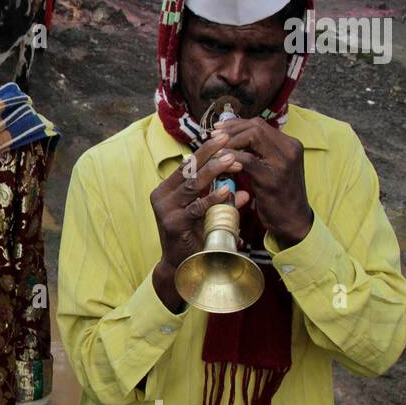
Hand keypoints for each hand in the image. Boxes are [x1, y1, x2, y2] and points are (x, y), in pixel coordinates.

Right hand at [149, 130, 249, 311]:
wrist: (180, 267)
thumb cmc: (194, 237)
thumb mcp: (207, 214)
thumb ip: (220, 200)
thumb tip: (244, 191)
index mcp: (167, 189)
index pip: (188, 164)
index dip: (206, 150)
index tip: (224, 137)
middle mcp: (161, 195)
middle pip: (189, 169)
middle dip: (210, 154)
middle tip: (229, 142)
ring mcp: (165, 210)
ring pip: (192, 185)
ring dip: (214, 171)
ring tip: (233, 161)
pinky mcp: (172, 224)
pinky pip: (196, 208)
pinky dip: (212, 199)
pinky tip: (227, 190)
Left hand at [214, 116, 313, 246]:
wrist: (293, 221)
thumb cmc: (278, 195)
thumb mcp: (271, 168)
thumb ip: (259, 153)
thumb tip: (233, 138)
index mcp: (290, 145)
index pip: (260, 124)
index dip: (237, 124)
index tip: (219, 129)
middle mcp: (290, 149)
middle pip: (256, 127)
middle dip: (231, 129)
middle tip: (213, 136)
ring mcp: (283, 163)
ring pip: (253, 137)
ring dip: (230, 140)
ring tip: (215, 147)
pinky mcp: (272, 178)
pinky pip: (247, 160)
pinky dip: (230, 157)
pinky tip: (218, 161)